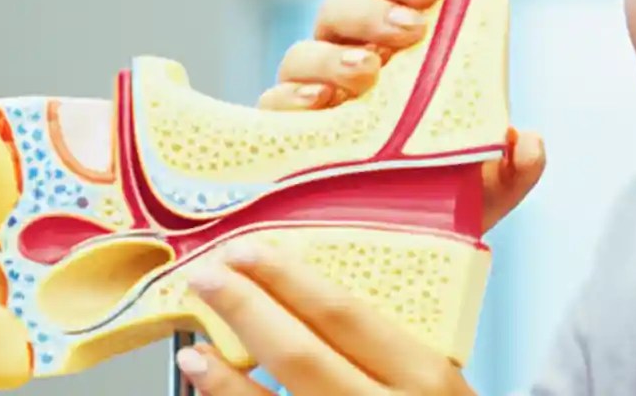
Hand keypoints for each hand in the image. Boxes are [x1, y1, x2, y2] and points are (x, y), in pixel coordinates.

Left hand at [175, 239, 477, 394]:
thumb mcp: (438, 382)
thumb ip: (389, 347)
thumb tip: (313, 297)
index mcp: (424, 377)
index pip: (343, 314)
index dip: (287, 280)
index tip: (250, 253)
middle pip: (300, 353)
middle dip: (246, 310)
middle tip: (209, 277)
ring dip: (225, 378)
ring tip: (196, 347)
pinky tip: (214, 393)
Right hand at [256, 0, 544, 231]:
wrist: (400, 258)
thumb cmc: (442, 204)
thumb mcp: (488, 189)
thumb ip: (517, 166)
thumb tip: (527, 141)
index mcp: (394, 54)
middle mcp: (346, 65)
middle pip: (341, 12)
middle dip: (373, 11)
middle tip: (410, 30)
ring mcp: (310, 99)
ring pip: (303, 52)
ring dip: (334, 55)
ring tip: (367, 72)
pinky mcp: (283, 138)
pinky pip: (273, 105)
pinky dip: (290, 96)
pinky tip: (316, 103)